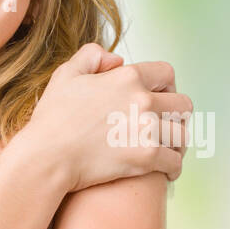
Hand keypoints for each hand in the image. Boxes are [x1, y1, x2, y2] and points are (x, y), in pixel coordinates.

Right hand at [14, 44, 192, 193]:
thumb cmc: (52, 118)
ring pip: (182, 134)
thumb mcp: (66, 75)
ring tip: (168, 150)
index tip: (162, 98)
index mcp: (127, 77)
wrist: (46, 156)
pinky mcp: (147, 157)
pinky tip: (166, 171)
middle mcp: (143, 99)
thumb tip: (117, 59)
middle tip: (166, 126)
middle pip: (183, 104)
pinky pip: (176, 162)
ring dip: (176, 143)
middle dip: (177, 115)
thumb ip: (91, 57)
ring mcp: (148, 128)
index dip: (167, 85)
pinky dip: (173, 168)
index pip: (166, 73)